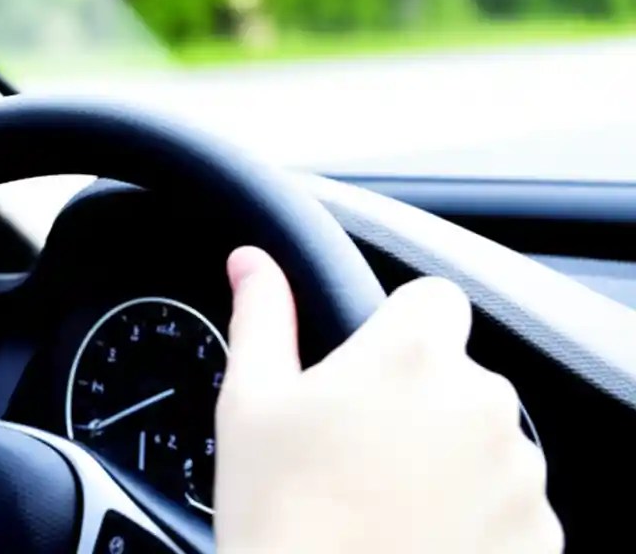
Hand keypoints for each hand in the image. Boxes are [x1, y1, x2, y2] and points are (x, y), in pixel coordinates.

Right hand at [214, 247, 561, 553]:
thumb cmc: (279, 514)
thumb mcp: (249, 404)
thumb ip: (263, 316)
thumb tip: (252, 261)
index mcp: (410, 355)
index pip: (432, 298)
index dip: (396, 328)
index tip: (366, 371)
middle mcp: (481, 402)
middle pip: (457, 374)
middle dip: (417, 400)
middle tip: (355, 449)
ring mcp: (519, 473)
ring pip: (486, 440)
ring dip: (448, 458)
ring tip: (383, 502)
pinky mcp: (539, 534)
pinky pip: (509, 503)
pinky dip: (475, 516)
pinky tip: (416, 538)